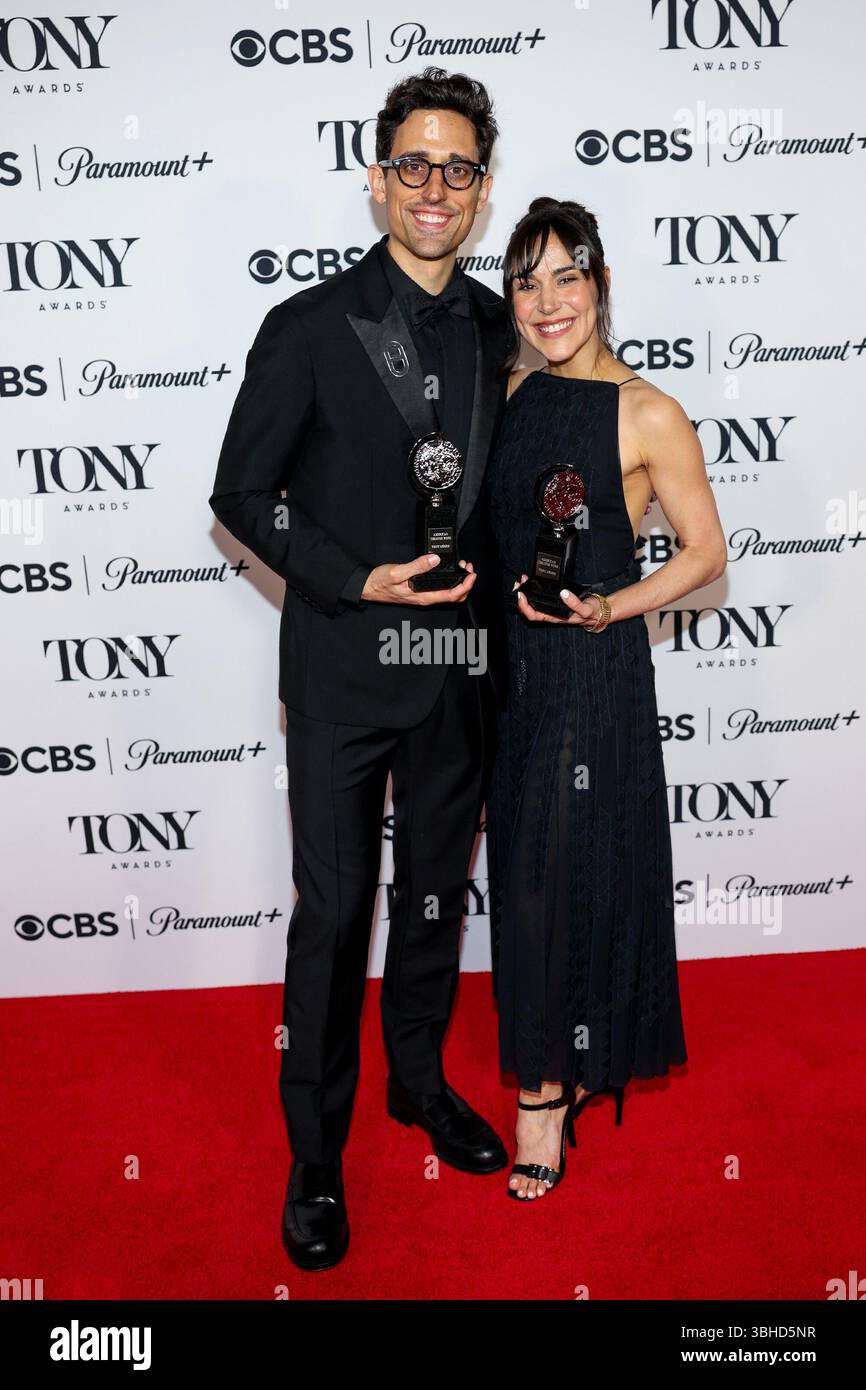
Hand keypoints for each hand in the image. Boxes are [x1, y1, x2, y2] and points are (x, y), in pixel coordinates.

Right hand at [362, 555, 476, 604]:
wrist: (368, 587)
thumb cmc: (380, 582)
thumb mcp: (397, 572)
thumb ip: (417, 566)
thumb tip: (434, 559)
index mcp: (423, 596)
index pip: (452, 595)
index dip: (466, 585)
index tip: (471, 574)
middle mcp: (426, 598)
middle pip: (455, 597)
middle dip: (466, 584)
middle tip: (468, 569)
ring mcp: (424, 596)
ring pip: (449, 594)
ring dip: (459, 582)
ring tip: (461, 568)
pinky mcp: (421, 591)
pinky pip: (441, 590)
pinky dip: (449, 581)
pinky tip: (448, 571)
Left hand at [512, 574, 603, 626]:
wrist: (597, 611)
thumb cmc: (590, 612)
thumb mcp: (585, 609)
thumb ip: (575, 603)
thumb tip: (564, 594)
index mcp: (555, 618)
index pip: (534, 615)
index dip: (524, 607)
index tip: (521, 595)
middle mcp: (551, 613)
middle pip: (530, 609)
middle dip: (521, 597)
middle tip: (519, 584)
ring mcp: (552, 607)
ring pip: (534, 603)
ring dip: (527, 592)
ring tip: (524, 580)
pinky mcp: (556, 600)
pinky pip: (541, 597)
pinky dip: (535, 588)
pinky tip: (533, 581)